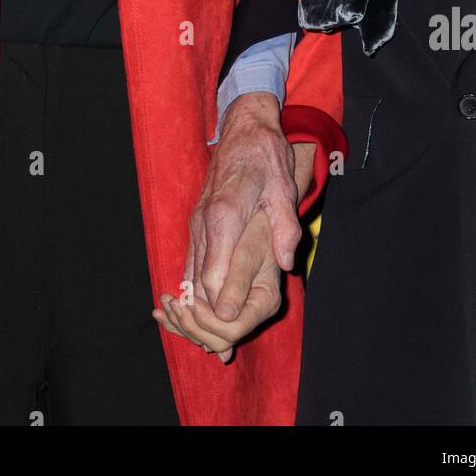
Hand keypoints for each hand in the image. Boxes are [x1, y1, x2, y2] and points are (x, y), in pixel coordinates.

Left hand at [154, 207, 280, 358]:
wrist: (260, 216)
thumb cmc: (257, 228)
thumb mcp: (248, 250)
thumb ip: (238, 282)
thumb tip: (224, 315)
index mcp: (264, 302)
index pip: (234, 329)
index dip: (209, 321)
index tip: (190, 301)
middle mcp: (251, 311)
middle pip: (219, 339)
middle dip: (192, 325)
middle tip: (173, 302)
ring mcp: (236, 310)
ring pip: (206, 336)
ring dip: (181, 324)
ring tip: (165, 302)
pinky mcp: (221, 304)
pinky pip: (200, 322)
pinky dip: (180, 320)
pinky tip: (162, 310)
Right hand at [185, 93, 304, 319]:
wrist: (244, 127)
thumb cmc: (266, 156)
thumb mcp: (283, 188)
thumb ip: (285, 226)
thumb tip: (286, 263)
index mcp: (224, 216)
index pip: (213, 277)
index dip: (220, 307)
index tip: (231, 329)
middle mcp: (204, 223)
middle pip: (197, 283)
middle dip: (206, 317)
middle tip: (221, 349)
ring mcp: (197, 222)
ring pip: (189, 274)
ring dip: (197, 307)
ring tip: (211, 340)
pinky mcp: (197, 221)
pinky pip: (191, 261)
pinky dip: (194, 287)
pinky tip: (201, 308)